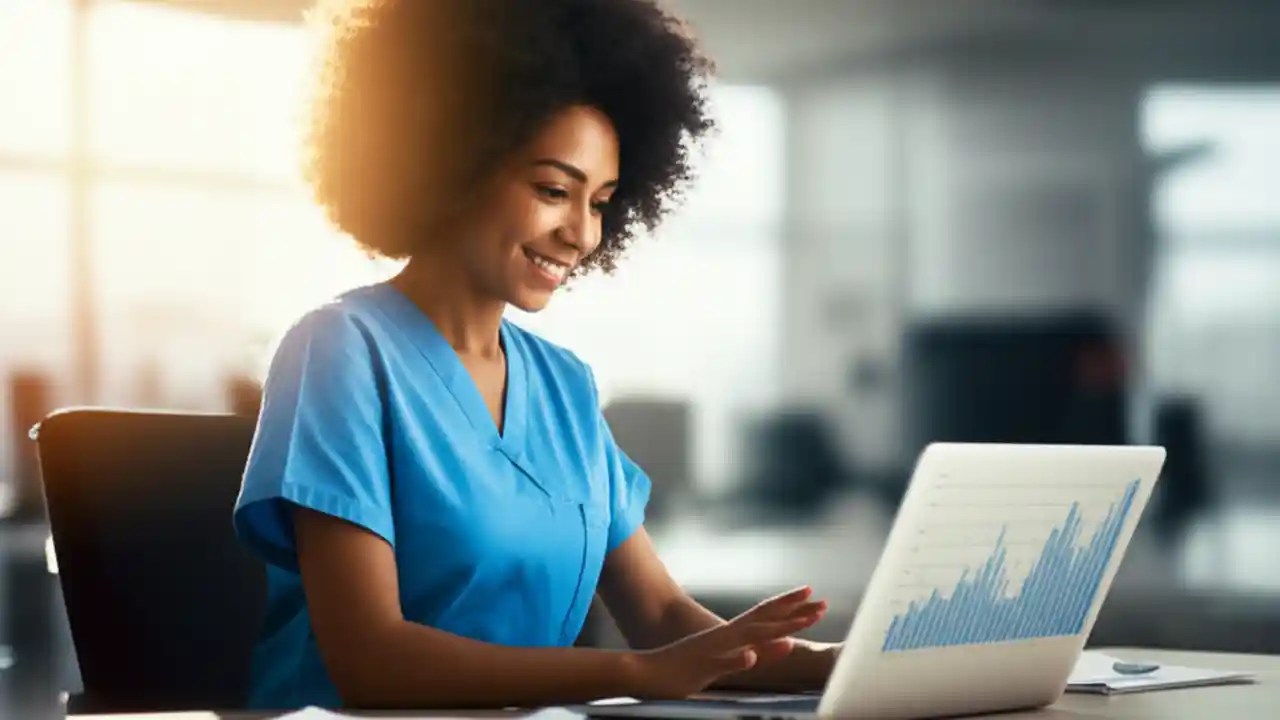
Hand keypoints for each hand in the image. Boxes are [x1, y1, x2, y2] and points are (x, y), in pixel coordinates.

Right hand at [626, 586, 827, 699]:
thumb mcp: (719, 663)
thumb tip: (768, 651)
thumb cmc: (680, 670)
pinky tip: (751, 656)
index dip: (788, 604)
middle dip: (794, 610)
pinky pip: (720, 663)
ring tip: (801, 625)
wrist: (642, 671)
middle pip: (764, 619)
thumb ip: (743, 657)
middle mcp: (724, 637)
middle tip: (820, 601)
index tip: (811, 595)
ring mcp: (713, 650)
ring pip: (749, 637)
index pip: (764, 614)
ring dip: (775, 631)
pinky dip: (738, 659)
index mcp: (729, 635)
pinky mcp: (700, 668)